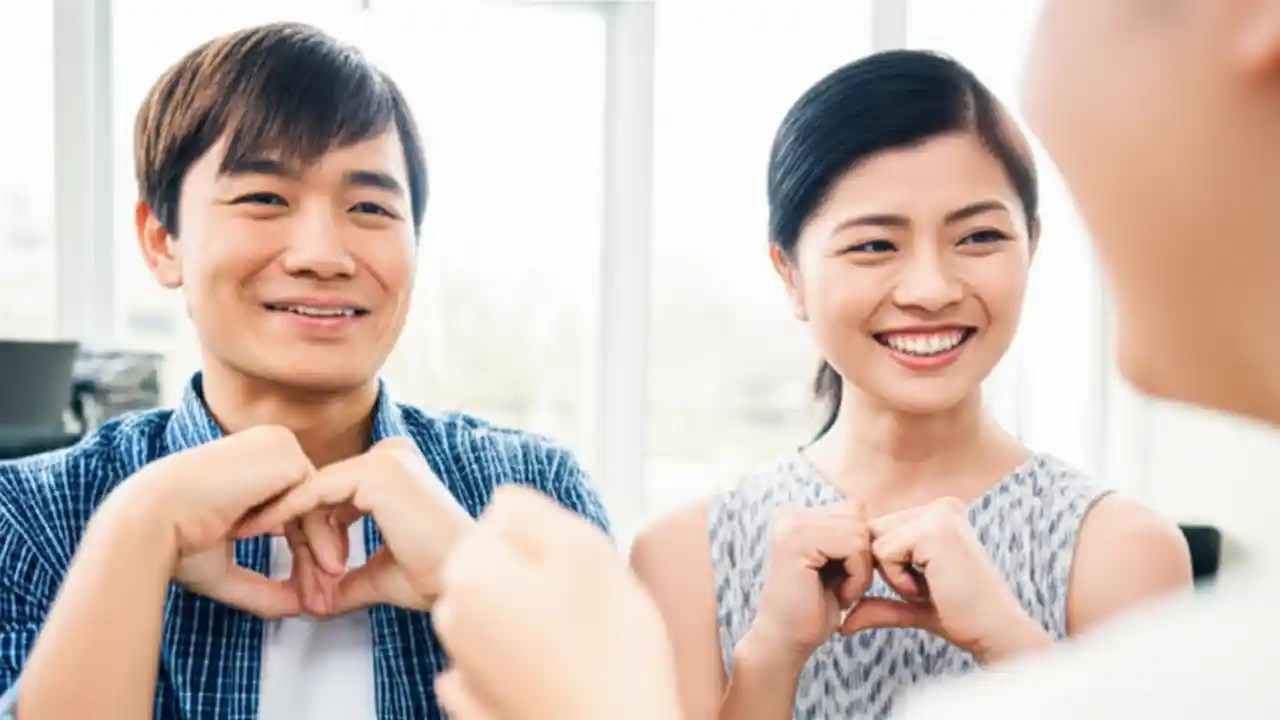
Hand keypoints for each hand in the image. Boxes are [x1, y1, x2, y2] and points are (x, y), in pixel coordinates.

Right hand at [119, 425, 318, 619]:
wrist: (149, 520)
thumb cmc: (175, 540)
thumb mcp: (226, 567)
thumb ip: (264, 587)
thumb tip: (297, 608)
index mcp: (254, 465)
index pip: (294, 509)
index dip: (305, 551)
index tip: (312, 591)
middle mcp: (270, 449)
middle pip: (311, 507)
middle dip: (318, 557)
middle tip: (325, 597)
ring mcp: (279, 447)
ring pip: (316, 506)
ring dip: (321, 553)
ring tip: (322, 590)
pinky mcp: (285, 455)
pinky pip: (313, 501)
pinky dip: (313, 537)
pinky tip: (308, 566)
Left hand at [237, 436, 472, 614]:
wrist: (462, 574)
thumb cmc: (436, 575)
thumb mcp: (380, 576)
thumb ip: (346, 580)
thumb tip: (317, 602)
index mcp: (396, 475)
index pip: (335, 491)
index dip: (299, 516)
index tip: (264, 534)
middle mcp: (392, 457)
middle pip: (322, 484)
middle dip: (282, 511)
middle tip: (242, 529)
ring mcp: (386, 460)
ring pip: (316, 485)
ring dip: (280, 513)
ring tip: (245, 530)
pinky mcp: (377, 472)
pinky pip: (319, 490)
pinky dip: (288, 510)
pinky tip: (263, 527)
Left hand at [432, 486, 679, 719]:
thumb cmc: (610, 649)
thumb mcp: (582, 547)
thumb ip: (528, 509)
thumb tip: (499, 505)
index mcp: (469, 570)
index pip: (503, 521)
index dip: (549, 540)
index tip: (575, 573)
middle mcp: (450, 617)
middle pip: (499, 567)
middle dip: (538, 577)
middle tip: (585, 607)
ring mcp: (461, 667)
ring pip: (502, 612)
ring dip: (534, 619)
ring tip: (579, 646)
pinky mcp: (476, 707)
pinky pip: (501, 663)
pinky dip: (526, 665)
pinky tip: (555, 677)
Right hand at [744, 501, 872, 661]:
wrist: (787, 644)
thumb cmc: (815, 610)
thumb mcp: (838, 563)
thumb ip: (850, 534)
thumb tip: (874, 512)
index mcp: (795, 516)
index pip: (854, 510)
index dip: (861, 548)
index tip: (843, 579)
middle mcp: (788, 514)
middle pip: (858, 517)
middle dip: (863, 558)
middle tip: (843, 588)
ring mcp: (789, 525)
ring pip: (859, 532)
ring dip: (861, 571)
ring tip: (840, 592)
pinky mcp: (796, 542)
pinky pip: (854, 547)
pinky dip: (858, 578)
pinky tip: (839, 597)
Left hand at [840, 497, 1050, 663]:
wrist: (995, 631)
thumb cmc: (960, 616)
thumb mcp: (911, 603)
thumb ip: (878, 604)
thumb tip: (842, 626)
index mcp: (939, 513)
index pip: (881, 529)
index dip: (886, 565)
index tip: (919, 586)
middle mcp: (940, 506)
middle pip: (873, 532)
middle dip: (887, 568)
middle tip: (925, 588)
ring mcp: (938, 514)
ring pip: (875, 543)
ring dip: (893, 575)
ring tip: (930, 586)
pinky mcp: (933, 531)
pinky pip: (884, 553)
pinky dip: (898, 579)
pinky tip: (930, 586)